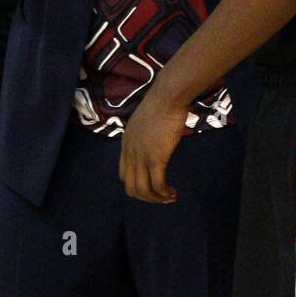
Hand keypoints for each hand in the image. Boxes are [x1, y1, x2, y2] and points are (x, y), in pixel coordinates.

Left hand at [119, 83, 189, 203]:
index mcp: (126, 143)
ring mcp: (141, 156)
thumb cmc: (161, 103)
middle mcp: (130, 153)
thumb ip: (145, 132)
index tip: (151, 186)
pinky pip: (157, 184)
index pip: (124, 174)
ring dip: (155, 198)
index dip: (136, 184)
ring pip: (142, 189)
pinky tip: (172, 192)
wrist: (167, 98)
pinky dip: (164, 192)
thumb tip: (155, 137)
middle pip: (130, 186)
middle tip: (160, 197)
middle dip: (145, 197)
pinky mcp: (156, 158)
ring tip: (169, 198)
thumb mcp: (144, 120)